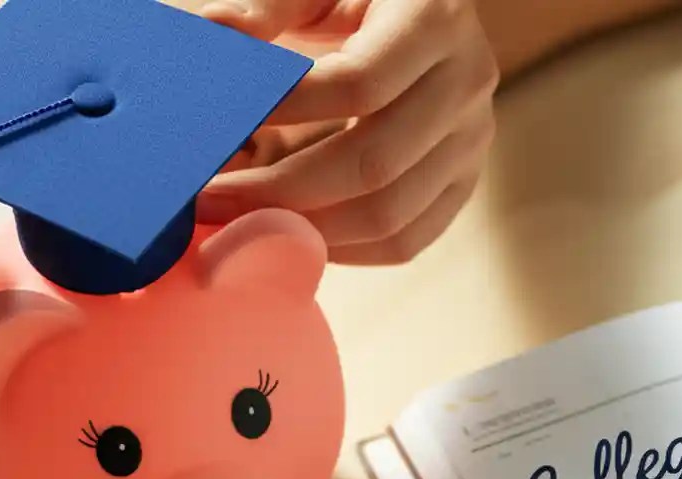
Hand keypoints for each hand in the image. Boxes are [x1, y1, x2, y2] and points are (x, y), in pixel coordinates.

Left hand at [196, 0, 497, 264]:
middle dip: (281, 192)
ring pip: (390, 215)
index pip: (360, 84)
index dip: (288, 113)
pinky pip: (406, 240)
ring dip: (306, 230)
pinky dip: (342, 250)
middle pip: (374, 162)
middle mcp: (466, 82)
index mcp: (433, 18)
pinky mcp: (464, 182)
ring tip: (240, 223)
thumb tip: (218, 31)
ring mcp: (471, 140)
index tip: (220, 132)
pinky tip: (290, 234)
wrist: (426, 13)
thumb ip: (270, 4)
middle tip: (210, 201)